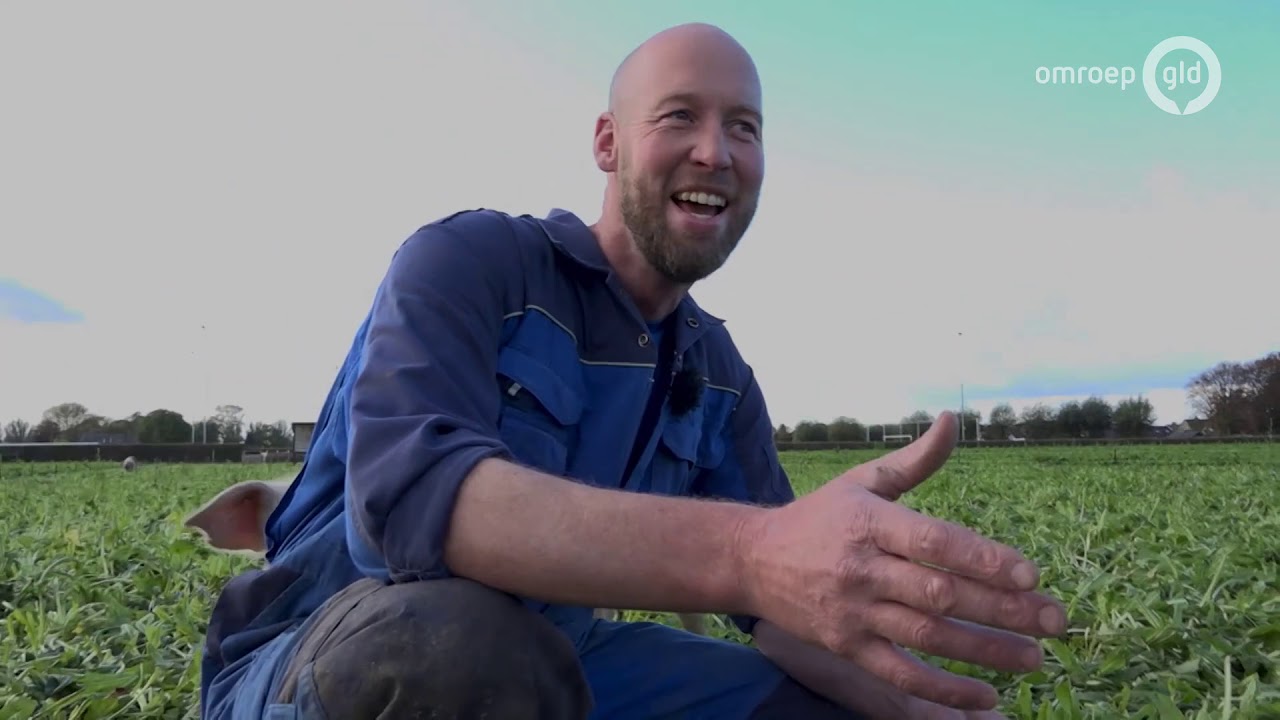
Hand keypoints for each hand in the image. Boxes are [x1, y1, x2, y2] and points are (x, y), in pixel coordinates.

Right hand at [735, 411, 1066, 710]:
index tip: (1029, 574)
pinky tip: (984, 696)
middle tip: (1054, 619)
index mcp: (869, 522)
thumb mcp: (863, 481)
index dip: (982, 558)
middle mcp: (861, 568)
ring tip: (1033, 656)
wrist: (752, 559)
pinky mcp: (846, 647)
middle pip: (939, 593)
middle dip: (1002, 609)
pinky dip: (942, 690)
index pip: (933, 541)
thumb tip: (953, 419)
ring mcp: (853, 612)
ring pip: (926, 636)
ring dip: (984, 650)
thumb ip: (915, 460)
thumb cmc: (819, 516)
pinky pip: (899, 673)